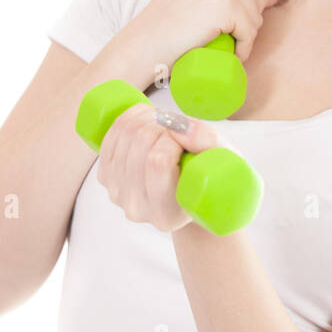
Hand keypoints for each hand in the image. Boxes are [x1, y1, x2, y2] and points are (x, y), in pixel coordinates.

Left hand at [96, 102, 221, 232]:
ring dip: (147, 118)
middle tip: (178, 130)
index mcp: (167, 214)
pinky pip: (111, 133)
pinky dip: (130, 117)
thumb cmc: (212, 176)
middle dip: (161, 125)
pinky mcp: (106, 176)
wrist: (191, 192)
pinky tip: (148, 121)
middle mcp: (137, 208)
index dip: (173, 137)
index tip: (187, 135)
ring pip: (124, 134)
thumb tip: (177, 125)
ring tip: (167, 126)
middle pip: (139, 143)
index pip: (158, 161)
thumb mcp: (226, 160)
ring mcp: (117, 193)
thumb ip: (207, 141)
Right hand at [120, 0, 282, 86]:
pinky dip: (244, 46)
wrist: (147, 41)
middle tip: (227, 29)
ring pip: (257, 11)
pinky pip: (250, 30)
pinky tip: (232, 51)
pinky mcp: (225, 4)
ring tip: (225, 39)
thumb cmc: (172, 18)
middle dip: (250, 14)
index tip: (237, 8)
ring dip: (247, 32)